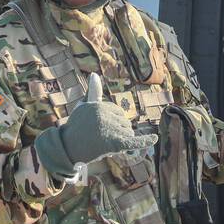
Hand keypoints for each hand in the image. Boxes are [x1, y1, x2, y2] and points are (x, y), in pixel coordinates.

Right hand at [33, 73, 156, 177]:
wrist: (68, 148)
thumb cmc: (77, 127)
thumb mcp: (84, 108)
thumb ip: (93, 92)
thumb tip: (94, 74)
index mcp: (100, 105)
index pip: (118, 112)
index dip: (111, 122)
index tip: (98, 129)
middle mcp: (105, 115)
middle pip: (124, 123)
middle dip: (117, 131)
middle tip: (98, 138)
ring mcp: (110, 129)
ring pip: (128, 132)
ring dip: (120, 140)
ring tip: (103, 144)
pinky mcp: (114, 143)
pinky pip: (133, 142)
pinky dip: (145, 141)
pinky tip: (154, 138)